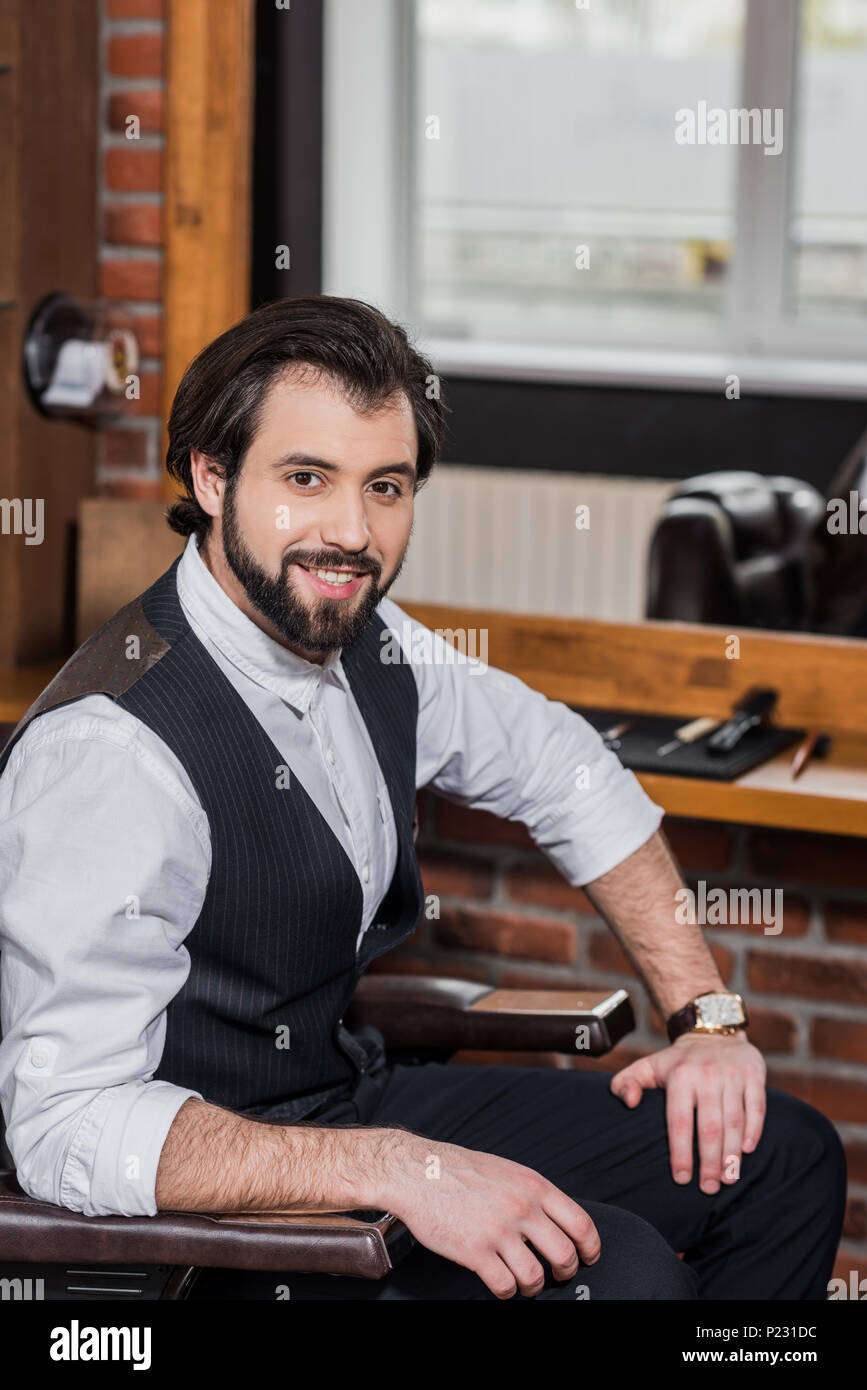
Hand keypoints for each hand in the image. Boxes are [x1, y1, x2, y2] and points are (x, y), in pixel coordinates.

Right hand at [380, 1133, 600, 1298]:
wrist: (419, 1172)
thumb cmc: (460, 1171)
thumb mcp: (507, 1170)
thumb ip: (533, 1193)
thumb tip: (557, 1219)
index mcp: (533, 1186)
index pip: (580, 1223)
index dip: (590, 1248)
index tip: (588, 1257)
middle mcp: (521, 1207)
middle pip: (564, 1255)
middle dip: (565, 1272)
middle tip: (557, 1274)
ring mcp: (498, 1230)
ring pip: (536, 1277)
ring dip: (533, 1286)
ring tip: (524, 1282)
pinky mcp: (475, 1251)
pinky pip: (505, 1286)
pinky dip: (507, 1292)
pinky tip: (501, 1282)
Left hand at [609, 1032, 766, 1194]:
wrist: (713, 1031)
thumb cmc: (678, 1061)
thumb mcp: (647, 1066)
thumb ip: (626, 1083)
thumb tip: (629, 1103)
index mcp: (680, 1077)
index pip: (679, 1122)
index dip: (681, 1153)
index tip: (681, 1179)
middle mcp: (707, 1075)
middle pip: (710, 1127)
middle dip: (709, 1162)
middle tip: (709, 1188)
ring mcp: (732, 1074)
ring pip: (734, 1121)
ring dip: (732, 1154)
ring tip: (728, 1179)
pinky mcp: (754, 1073)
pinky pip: (756, 1106)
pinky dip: (754, 1130)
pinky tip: (747, 1151)